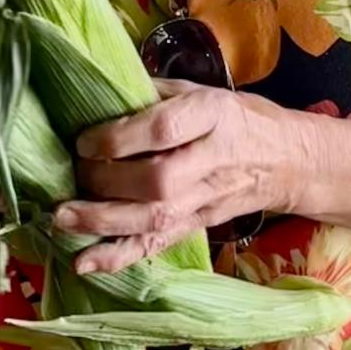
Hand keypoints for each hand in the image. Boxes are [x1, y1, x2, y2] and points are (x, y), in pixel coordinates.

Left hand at [51, 80, 288, 273]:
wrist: (289, 161)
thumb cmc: (237, 118)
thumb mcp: (202, 90)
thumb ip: (154, 91)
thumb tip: (97, 87)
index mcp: (213, 115)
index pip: (164, 129)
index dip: (119, 137)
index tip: (84, 140)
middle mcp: (212, 160)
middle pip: (159, 181)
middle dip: (107, 182)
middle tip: (73, 175)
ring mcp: (207, 200)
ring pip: (156, 219)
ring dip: (103, 223)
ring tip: (62, 218)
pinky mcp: (199, 227)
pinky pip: (158, 245)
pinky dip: (120, 257)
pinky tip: (84, 262)